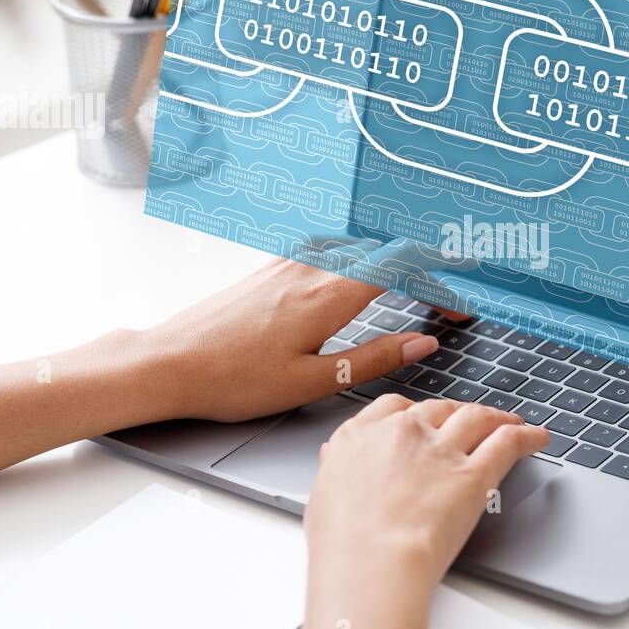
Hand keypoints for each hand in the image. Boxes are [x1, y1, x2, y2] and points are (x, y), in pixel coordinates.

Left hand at [142, 257, 441, 422]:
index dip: (441, 273)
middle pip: (384, 250)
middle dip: (423, 271)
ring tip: (408, 289)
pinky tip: (353, 280)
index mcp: (329, 293)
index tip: (461, 299)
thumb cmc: (233, 379)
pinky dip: (357, 260)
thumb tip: (423, 342)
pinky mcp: (269, 268)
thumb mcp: (313, 381)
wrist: (167, 363)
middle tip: (444, 305)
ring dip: (389, 263)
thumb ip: (374, 358)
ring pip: (356, 247)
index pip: (402, 262)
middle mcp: (312, 266)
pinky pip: (328, 250)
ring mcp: (288, 262)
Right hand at [299, 395, 548, 628]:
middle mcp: (403, 434)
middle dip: (457, 412)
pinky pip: (507, 443)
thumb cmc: (342, 545)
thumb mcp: (323, 497)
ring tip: (510, 422)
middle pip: (439, 408)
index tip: (424, 417)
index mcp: (361, 436)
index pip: (393, 407)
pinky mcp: (474, 473)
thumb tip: (335, 456)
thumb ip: (337, 468)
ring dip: (497, 417)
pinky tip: (537, 437)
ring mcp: (441, 450)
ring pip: (476, 417)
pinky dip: (527, 436)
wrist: (370, 564)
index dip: (415, 411)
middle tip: (470, 421)